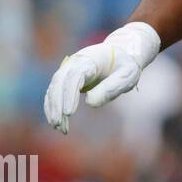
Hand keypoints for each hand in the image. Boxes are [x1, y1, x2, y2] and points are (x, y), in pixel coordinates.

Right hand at [43, 22, 160, 133]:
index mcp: (90, 59)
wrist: (120, 54)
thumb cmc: (125, 65)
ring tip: (59, 127)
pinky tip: (58, 122)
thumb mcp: (127, 74)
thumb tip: (90, 102)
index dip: (69, 94)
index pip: (74, 76)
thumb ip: (113, 87)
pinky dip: (53, 107)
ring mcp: (68, 70)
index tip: (69, 113)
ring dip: (53, 108)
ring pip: (54, 88)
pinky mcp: (66, 79)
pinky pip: (55, 92)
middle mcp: (74, 63)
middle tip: (59, 123)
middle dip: (56, 103)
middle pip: (59, 82)